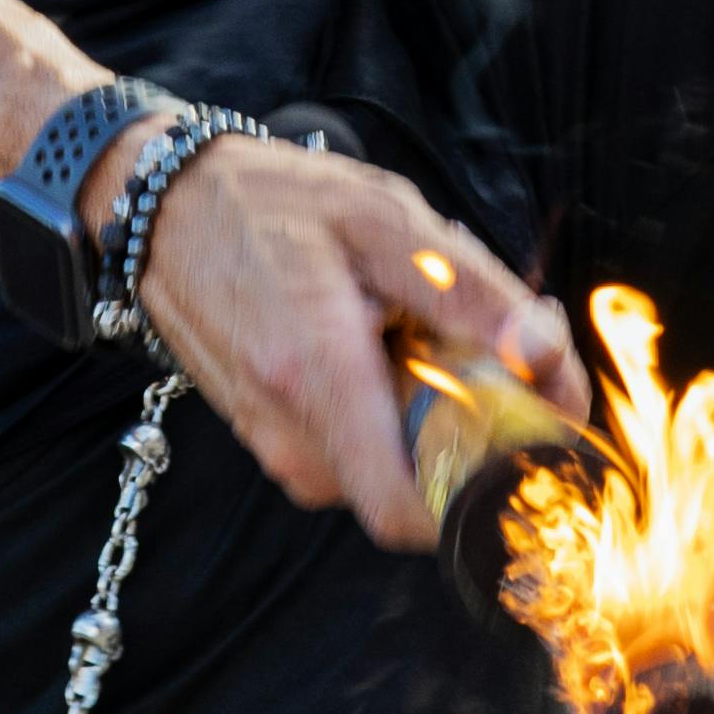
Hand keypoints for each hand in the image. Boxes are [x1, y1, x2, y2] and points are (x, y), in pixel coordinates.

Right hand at [127, 132, 585, 546]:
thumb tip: (547, 359)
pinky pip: (350, 453)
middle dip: (466, 433)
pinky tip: (377, 342)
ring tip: (415, 330)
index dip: (480, 493)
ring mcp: (269, 441)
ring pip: (384, 471)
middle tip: (483, 349)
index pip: (406, 510)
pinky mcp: (266, 437)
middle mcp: (287, 430)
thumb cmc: (274, 203)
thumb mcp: (388, 219)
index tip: (521, 441)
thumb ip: (475, 294)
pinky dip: (384, 413)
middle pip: (412, 487)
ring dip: (424, 417)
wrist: (166, 206)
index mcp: (318, 375)